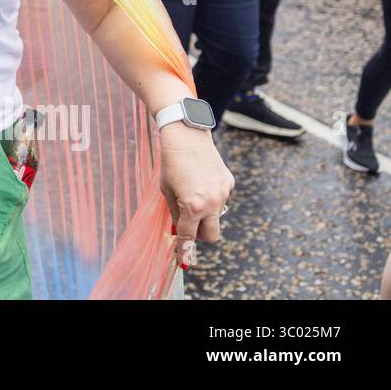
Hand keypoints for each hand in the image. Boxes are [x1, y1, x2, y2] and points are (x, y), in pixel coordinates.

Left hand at [158, 122, 233, 254]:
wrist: (186, 136)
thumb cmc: (170, 163)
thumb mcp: (166, 190)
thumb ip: (174, 213)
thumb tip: (179, 231)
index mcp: (192, 206)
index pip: (189, 236)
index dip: (184, 250)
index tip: (184, 261)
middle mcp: (212, 202)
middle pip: (211, 235)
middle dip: (200, 235)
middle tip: (188, 225)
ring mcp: (223, 193)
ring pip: (217, 216)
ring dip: (205, 214)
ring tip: (192, 192)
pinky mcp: (229, 183)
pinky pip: (221, 198)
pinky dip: (212, 196)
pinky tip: (201, 179)